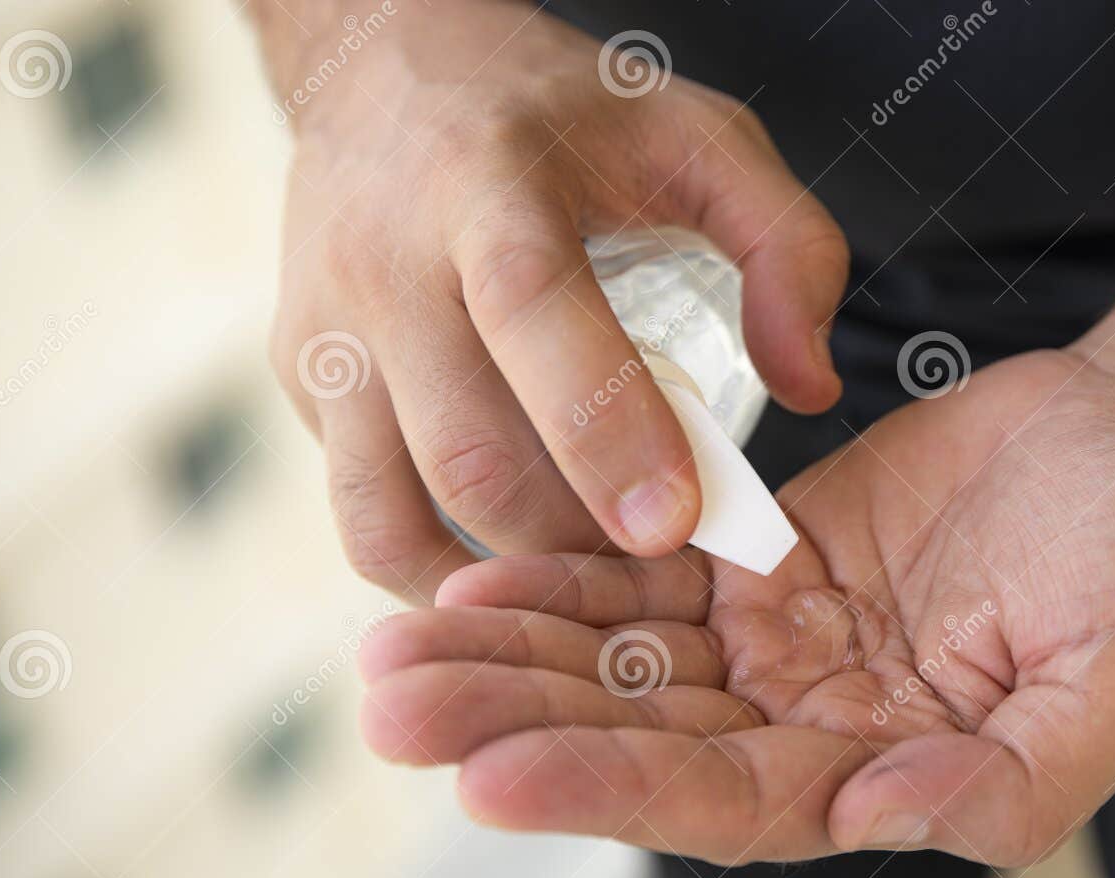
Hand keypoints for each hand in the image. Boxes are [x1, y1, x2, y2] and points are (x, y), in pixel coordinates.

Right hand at [257, 0, 846, 600]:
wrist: (387, 67)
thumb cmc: (565, 116)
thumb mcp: (702, 139)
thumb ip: (788, 249)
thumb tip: (813, 390)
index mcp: (489, 184)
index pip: (531, 310)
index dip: (603, 428)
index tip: (673, 524)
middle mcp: (384, 261)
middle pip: (467, 452)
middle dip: (576, 538)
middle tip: (661, 557)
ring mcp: (328, 332)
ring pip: (393, 513)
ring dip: (504, 573)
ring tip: (589, 567)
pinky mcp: (301, 384)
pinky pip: (363, 518)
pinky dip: (438, 570)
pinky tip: (515, 563)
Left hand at [357, 346, 1114, 865]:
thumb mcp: (1113, 689)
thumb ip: (1008, 781)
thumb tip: (872, 815)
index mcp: (885, 773)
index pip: (727, 800)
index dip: (612, 788)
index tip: (493, 776)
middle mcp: (815, 722)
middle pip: (644, 736)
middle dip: (518, 726)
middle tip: (394, 714)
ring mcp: (782, 640)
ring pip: (626, 662)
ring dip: (513, 660)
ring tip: (397, 658)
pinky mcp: (762, 558)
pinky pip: (647, 578)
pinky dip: (566, 583)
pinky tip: (475, 584)